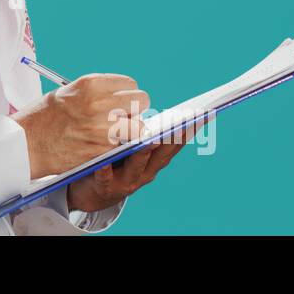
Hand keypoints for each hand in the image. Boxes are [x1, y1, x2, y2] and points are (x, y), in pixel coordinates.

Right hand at [11, 73, 149, 179]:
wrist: (26, 143)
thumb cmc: (44, 118)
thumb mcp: (68, 92)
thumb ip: (97, 92)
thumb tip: (122, 97)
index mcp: (91, 84)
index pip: (130, 83)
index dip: (126, 94)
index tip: (120, 103)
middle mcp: (100, 102)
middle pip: (141, 100)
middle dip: (135, 110)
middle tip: (122, 119)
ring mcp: (103, 127)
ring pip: (139, 126)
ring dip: (131, 131)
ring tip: (115, 134)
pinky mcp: (103, 149)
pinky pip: (128, 145)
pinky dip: (122, 147)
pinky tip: (106, 146)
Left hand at [66, 118, 204, 211]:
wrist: (92, 192)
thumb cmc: (114, 160)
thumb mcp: (130, 145)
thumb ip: (138, 128)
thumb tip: (142, 101)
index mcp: (154, 160)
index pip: (174, 143)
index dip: (188, 131)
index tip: (201, 115)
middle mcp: (145, 172)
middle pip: (160, 155)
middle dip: (170, 141)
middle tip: (179, 125)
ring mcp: (127, 181)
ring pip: (137, 166)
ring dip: (143, 154)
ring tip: (148, 141)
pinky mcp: (105, 186)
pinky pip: (105, 177)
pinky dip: (106, 170)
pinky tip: (104, 161)